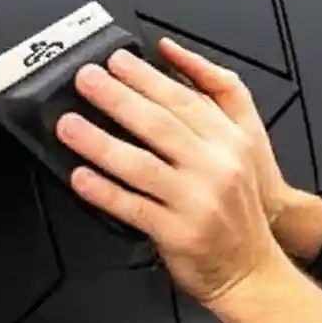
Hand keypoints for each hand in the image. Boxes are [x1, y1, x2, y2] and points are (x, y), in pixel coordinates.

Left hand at [54, 41, 287, 303]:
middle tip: (86, 80)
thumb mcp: (244, 142)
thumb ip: (214, 94)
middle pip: (159, 125)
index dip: (145, 78)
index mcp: (229, 140)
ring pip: (141, 165)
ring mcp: (197, 200)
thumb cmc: (239, 205)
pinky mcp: (179, 232)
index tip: (116, 62)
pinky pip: (134, 208)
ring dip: (99, 142)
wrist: (252, 269)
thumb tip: (173, 54)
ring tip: (69, 125)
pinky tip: (81, 177)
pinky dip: (104, 191)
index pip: (182, 99)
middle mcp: (215, 167)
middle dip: (117, 98)